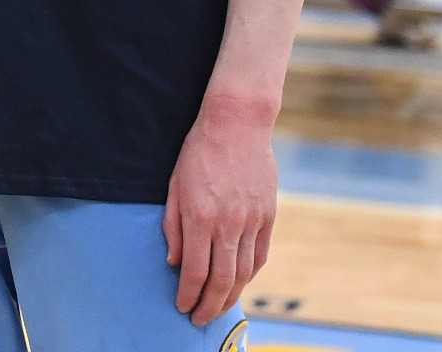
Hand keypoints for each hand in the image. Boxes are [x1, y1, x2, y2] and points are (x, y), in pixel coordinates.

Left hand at [163, 97, 277, 327]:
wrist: (237, 123)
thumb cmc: (198, 152)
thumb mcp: (174, 185)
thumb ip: (173, 226)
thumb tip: (173, 262)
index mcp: (199, 216)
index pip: (194, 270)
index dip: (187, 294)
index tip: (181, 307)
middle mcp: (227, 223)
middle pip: (221, 279)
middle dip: (209, 305)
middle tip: (199, 319)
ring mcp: (251, 221)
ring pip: (244, 272)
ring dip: (231, 296)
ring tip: (218, 307)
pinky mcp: (268, 216)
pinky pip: (260, 255)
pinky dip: (251, 274)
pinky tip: (241, 283)